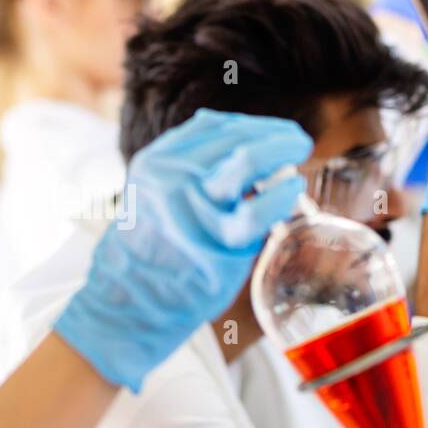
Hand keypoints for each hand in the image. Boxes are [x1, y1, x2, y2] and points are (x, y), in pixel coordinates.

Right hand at [54, 109, 309, 391]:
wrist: (127, 302)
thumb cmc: (150, 247)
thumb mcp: (151, 192)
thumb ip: (185, 163)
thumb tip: (233, 132)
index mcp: (157, 163)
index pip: (215, 126)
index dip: (254, 126)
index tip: (274, 133)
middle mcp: (173, 179)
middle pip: (235, 137)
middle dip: (276, 134)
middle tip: (298, 140)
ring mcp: (194, 210)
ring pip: (246, 161)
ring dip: (282, 150)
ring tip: (299, 153)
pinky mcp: (214, 245)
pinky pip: (258, 213)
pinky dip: (280, 195)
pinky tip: (292, 189)